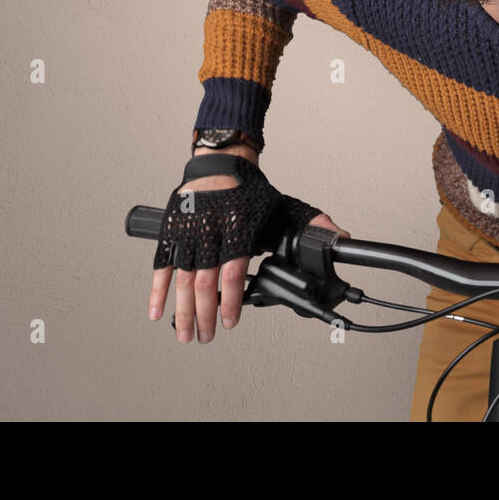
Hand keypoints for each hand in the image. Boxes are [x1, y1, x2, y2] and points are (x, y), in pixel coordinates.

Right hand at [148, 172, 350, 344]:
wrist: (222, 162)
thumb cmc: (250, 189)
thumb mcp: (283, 205)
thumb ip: (311, 225)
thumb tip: (341, 238)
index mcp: (239, 228)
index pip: (233, 272)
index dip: (232, 301)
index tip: (232, 321)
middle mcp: (211, 231)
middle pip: (205, 282)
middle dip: (205, 315)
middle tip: (207, 337)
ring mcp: (189, 231)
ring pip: (182, 278)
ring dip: (183, 310)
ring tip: (186, 334)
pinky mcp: (172, 230)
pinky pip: (162, 265)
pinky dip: (158, 290)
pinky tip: (157, 312)